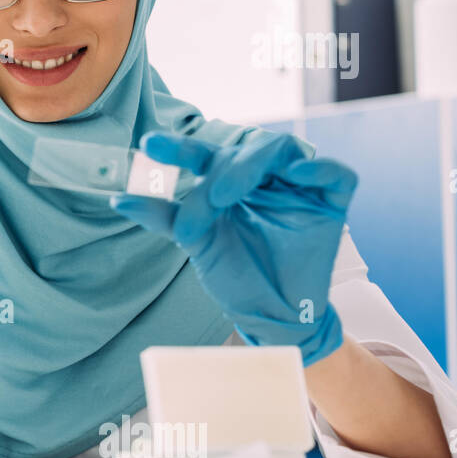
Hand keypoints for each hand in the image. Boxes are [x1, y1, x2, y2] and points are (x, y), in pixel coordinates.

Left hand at [110, 130, 357, 365]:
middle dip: (221, 173)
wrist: (271, 313)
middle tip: (208, 202)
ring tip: (229, 192)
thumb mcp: (197, 242)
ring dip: (254, 165)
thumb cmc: (236, 274)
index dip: (179, 147)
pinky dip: (319, 168)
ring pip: (283, 151)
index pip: (204, 155)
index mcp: (228, 181)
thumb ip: (164, 217)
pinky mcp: (330, 204)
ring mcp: (298, 188)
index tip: (148, 144)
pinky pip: (336, 175)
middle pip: (244, 151)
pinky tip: (297, 174)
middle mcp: (263, 178)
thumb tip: (119, 199)